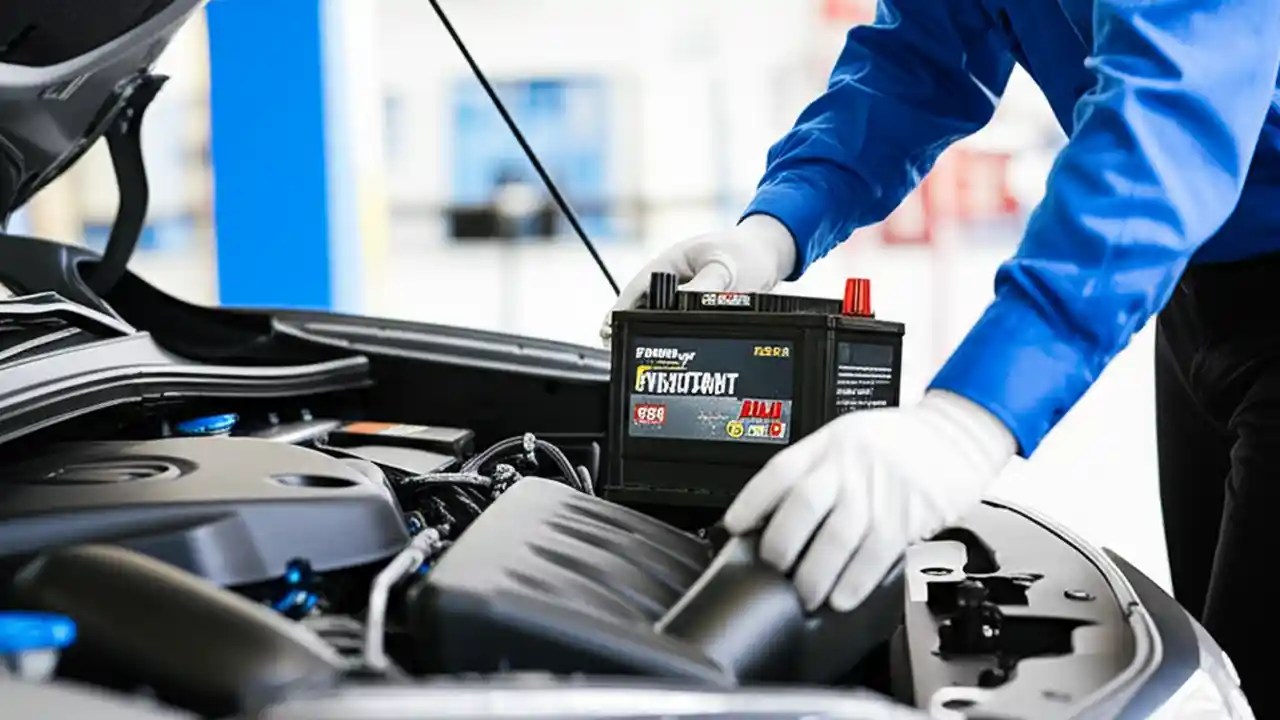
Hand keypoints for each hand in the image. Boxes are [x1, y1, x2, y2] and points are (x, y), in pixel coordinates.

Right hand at [600, 214, 795, 343]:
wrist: (769, 253)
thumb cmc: (747, 253)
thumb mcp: (725, 268)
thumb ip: (704, 286)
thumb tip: (680, 309)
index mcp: (667, 264)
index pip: (633, 291)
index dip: (618, 314)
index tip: (609, 334)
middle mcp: (669, 279)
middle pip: (640, 309)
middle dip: (633, 330)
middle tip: (627, 356)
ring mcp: (681, 293)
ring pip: (658, 319)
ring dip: (653, 335)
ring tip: (647, 363)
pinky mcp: (694, 307)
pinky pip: (677, 324)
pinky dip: (675, 336)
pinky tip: (676, 356)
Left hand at [722, 390, 1015, 611]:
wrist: (957, 434)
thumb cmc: (899, 441)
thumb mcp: (847, 438)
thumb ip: (814, 470)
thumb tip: (773, 515)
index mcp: (827, 444)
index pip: (779, 472)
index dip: (751, 502)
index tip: (735, 527)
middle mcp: (848, 465)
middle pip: (801, 507)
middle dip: (780, 547)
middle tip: (772, 570)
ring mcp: (878, 490)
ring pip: (836, 538)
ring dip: (815, 575)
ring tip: (804, 595)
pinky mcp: (907, 516)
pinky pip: (874, 555)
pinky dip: (854, 583)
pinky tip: (841, 598)